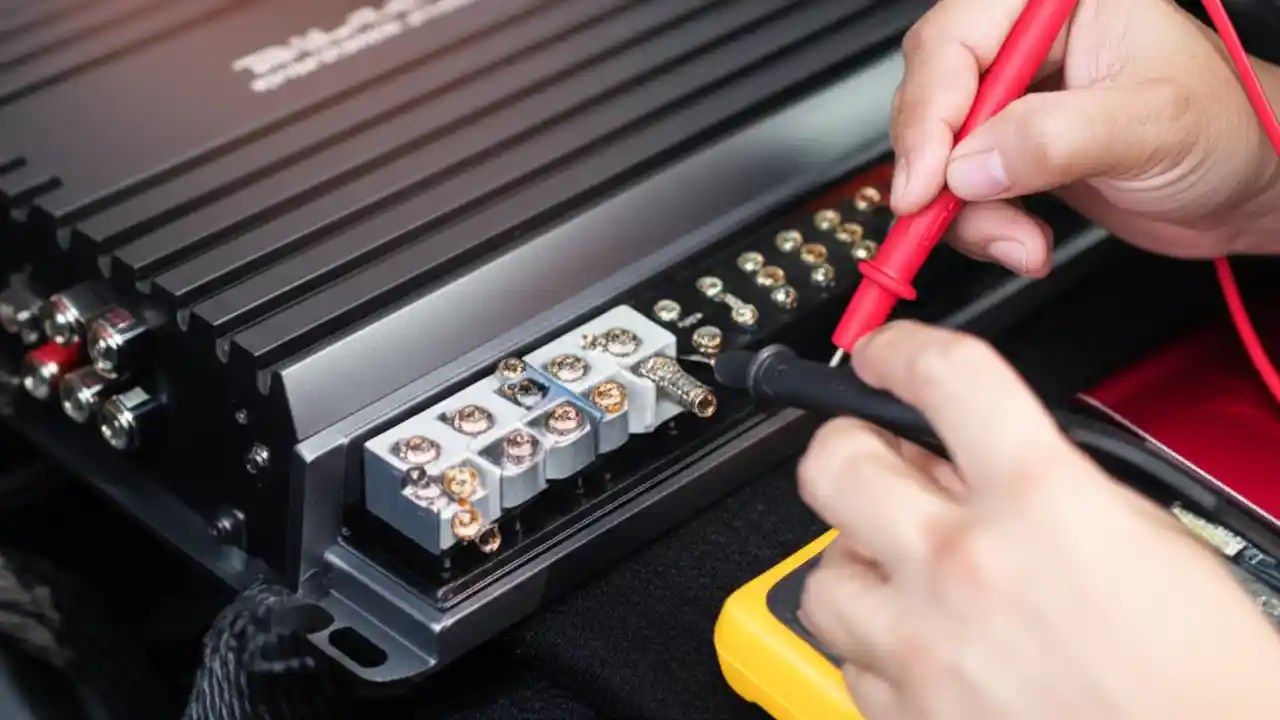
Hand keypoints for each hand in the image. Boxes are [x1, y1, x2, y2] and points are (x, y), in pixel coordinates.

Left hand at [796, 320, 1279, 719]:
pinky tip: (921, 641)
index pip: (942, 378)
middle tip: (874, 457)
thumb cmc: (1204, 681)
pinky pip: (849, 659)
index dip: (900, 349)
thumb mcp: (1150, 538)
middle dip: (850, 448)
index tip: (883, 355)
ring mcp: (925, 647)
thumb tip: (967, 461)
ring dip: (856, 559)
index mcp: (1041, 503)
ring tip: (901, 569)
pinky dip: (875, 643)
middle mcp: (967, 569)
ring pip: (823, 574)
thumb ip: (1046, 483)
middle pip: (837, 465)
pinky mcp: (908, 716)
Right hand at [891, 0, 1279, 275]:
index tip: (926, 178)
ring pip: (934, 147)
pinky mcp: (1003, 149)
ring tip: (1017, 239)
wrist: (1242, 189)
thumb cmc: (1226, 130)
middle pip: (930, 89)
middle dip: (936, 164)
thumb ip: (1055, 138)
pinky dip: (976, 226)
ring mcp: (1012, 97)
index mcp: (1055, 1)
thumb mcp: (1150, 126)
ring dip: (961, 210)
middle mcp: (1026, 41)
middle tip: (940, 210)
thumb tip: (969, 163)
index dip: (929, 109)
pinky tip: (1022, 240)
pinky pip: (952, 187)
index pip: (956, 38)